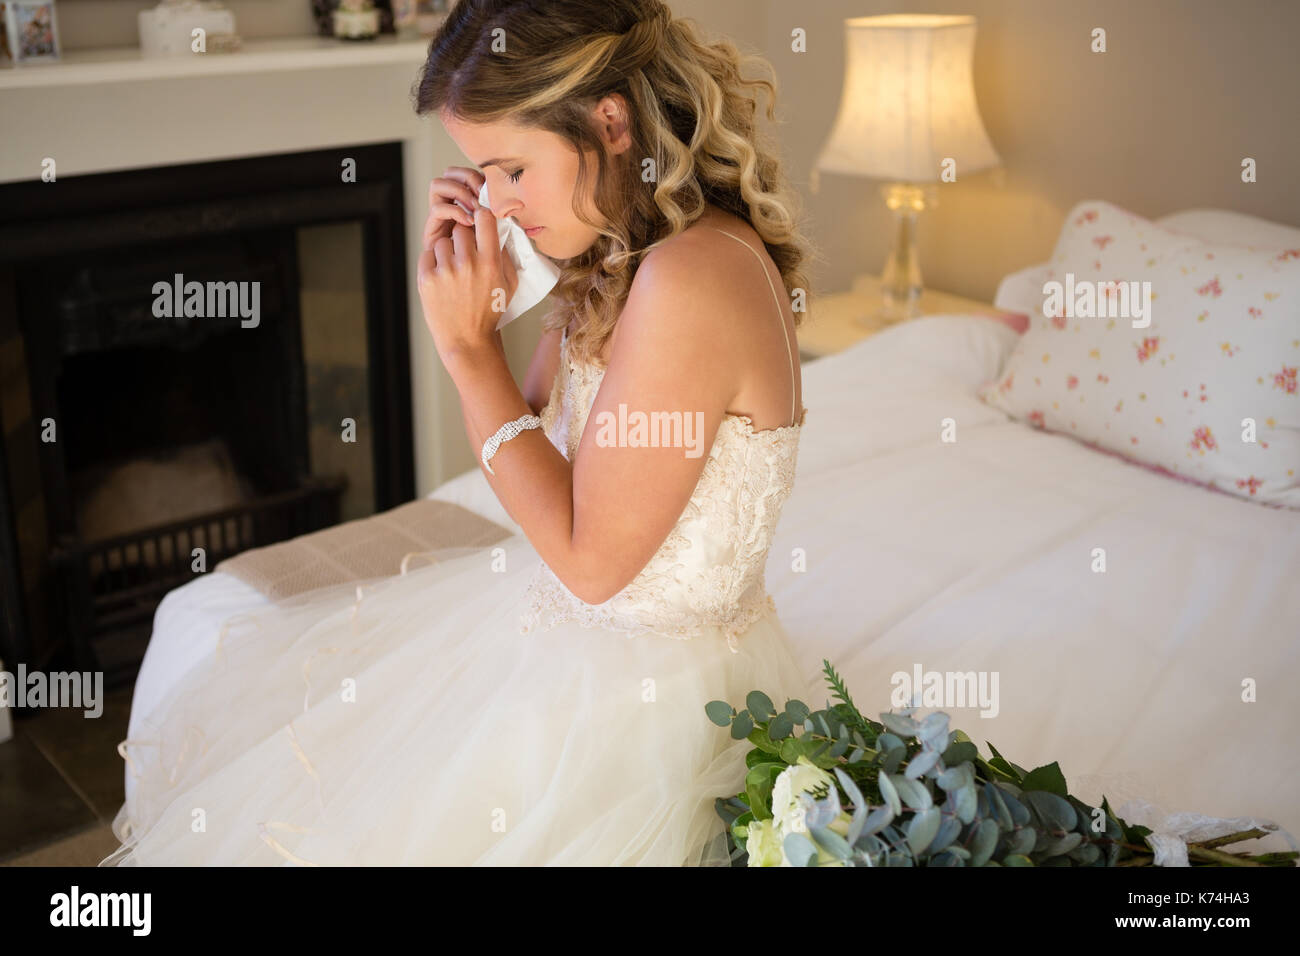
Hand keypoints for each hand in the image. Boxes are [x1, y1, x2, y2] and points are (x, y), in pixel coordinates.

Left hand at [418, 168, 519, 361]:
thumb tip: (499, 228)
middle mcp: (467, 264)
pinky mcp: (426, 279)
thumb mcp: (509, 285)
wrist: (467, 340)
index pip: (484, 218)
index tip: (480, 224)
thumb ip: (506, 255)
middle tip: (466, 255)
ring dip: (447, 252)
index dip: (481, 218)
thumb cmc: (490, 312)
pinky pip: (428, 254)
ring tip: (454, 272)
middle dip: (463, 238)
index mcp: (490, 263)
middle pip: (461, 228)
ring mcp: (445, 271)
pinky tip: (442, 278)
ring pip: (443, 241)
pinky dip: (434, 262)